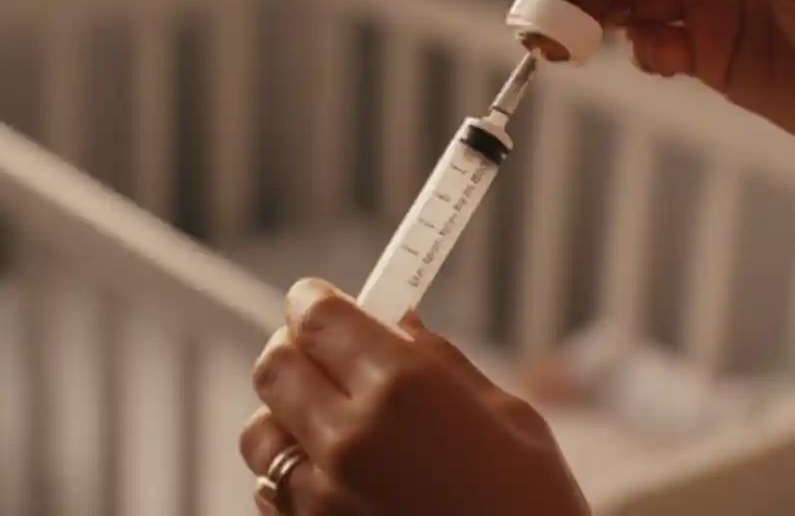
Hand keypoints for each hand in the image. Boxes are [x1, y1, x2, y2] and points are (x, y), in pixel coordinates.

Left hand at [241, 278, 589, 515]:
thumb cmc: (534, 505)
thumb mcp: (508, 415)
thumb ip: (440, 363)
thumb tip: (398, 324)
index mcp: (403, 389)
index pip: (317, 319)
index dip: (313, 300)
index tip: (318, 299)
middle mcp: (350, 438)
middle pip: (275, 367)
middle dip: (295, 348)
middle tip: (325, 349)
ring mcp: (323, 497)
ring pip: (260, 431)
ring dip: (285, 413)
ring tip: (330, 418)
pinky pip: (273, 489)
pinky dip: (291, 471)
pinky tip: (334, 473)